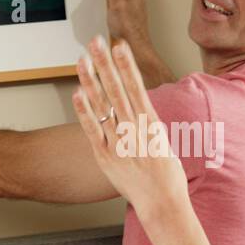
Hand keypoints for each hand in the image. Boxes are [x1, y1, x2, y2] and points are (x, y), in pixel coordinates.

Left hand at [73, 36, 187, 218]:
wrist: (163, 204)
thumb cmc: (168, 175)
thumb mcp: (164, 141)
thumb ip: (149, 122)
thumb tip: (141, 105)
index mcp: (151, 123)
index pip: (136, 86)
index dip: (126, 64)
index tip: (120, 44)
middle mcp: (134, 129)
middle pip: (116, 89)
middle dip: (105, 63)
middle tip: (96, 41)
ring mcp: (118, 142)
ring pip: (102, 106)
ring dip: (90, 80)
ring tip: (81, 59)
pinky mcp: (105, 157)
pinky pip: (92, 131)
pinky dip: (84, 112)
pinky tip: (77, 93)